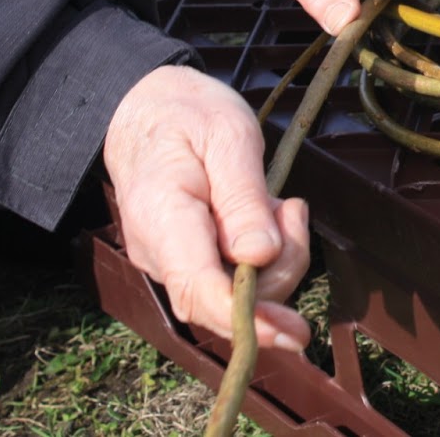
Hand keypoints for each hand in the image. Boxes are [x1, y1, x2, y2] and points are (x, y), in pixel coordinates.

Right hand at [104, 65, 311, 349]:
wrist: (147, 108)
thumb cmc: (188, 115)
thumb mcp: (227, 137)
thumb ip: (243, 198)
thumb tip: (259, 257)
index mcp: (162, 216)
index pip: (198, 288)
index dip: (246, 317)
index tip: (290, 332)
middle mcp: (158, 251)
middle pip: (223, 301)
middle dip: (278, 274)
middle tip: (291, 208)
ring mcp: (170, 260)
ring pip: (234, 292)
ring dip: (276, 258)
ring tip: (279, 202)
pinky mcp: (187, 260)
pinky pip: (232, 277)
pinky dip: (264, 255)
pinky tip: (268, 213)